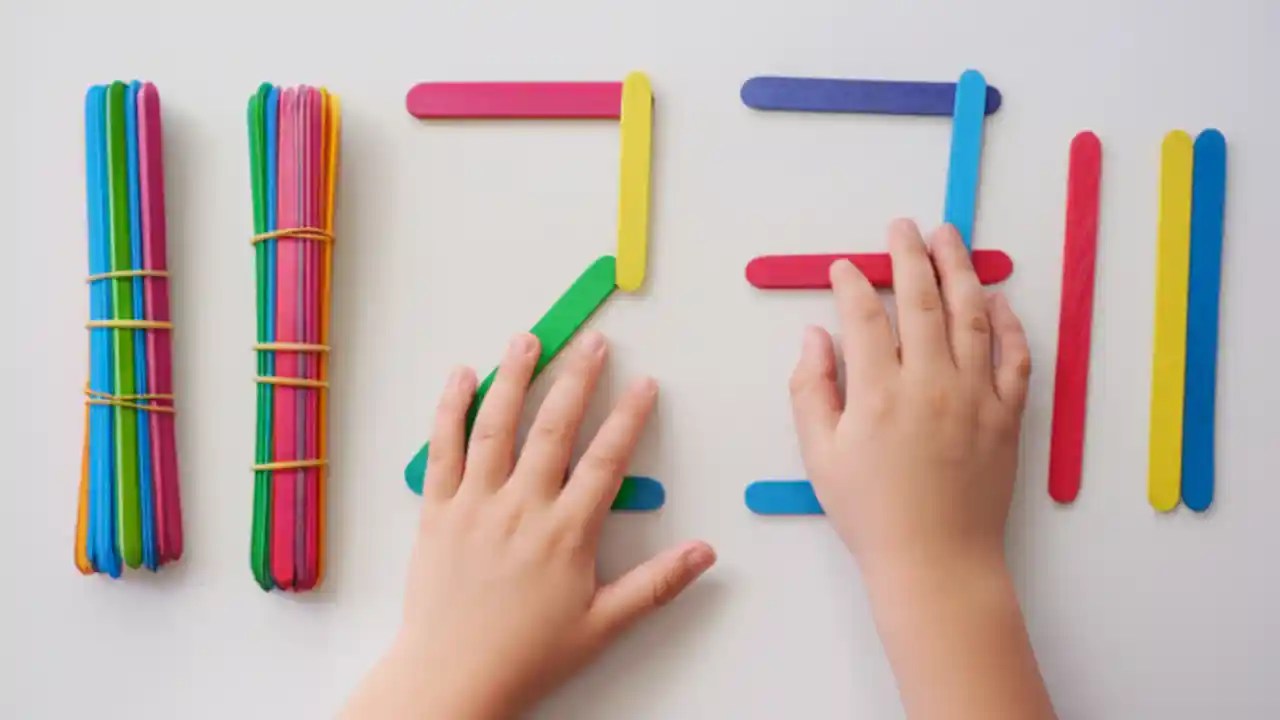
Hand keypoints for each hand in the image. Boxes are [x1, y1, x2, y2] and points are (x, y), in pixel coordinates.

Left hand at [344, 331, 715, 719]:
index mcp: (565, 533)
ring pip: (496, 426)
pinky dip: (450, 408)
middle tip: (593, 342)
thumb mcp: (602, 626)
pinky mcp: (437, 510)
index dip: (628, 418)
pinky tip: (462, 376)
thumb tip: (705, 554)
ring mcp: (475, 504)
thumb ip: (655, 585)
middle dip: (577, 379)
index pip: (605, 460)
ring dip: (514, 377)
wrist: (451, 677)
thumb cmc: (527, 656)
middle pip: (553, 428)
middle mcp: (521, 508)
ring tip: (528, 338)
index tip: (644, 384)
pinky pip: (442, 448)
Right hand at [788, 220, 1052, 717]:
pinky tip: (998, 299)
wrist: (936, 561)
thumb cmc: (871, 513)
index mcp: (879, 392)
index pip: (865, 316)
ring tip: (950, 238)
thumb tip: (814, 338)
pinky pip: (1015, 357)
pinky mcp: (1007, 415)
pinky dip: (1010, 323)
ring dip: (960, 270)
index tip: (845, 267)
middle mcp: (931, 382)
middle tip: (903, 226)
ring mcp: (976, 395)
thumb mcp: (819, 455)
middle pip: (922, 300)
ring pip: (972, 315)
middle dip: (910, 255)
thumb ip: (812, 390)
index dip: (852, 284)